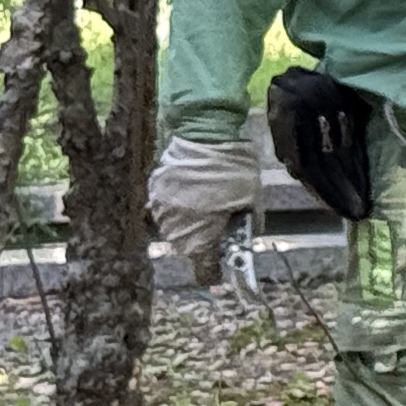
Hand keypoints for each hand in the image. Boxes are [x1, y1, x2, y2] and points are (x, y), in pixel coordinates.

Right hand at [146, 134, 257, 264]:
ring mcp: (160, 211)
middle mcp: (174, 230)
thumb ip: (248, 225)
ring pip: (174, 227)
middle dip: (203, 240)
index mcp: (200, 238)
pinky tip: (191, 189)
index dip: (214, 271)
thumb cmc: (233, 170)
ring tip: (204, 202)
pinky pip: (165, 206)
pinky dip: (178, 203)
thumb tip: (246, 237)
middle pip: (188, 248)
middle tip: (217, 222)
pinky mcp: (152, 191)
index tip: (222, 266)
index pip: (204, 271)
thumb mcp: (252, 200)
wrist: (204, 134)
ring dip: (188, 221)